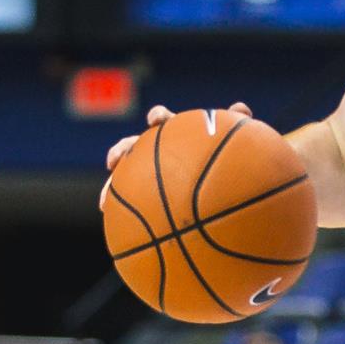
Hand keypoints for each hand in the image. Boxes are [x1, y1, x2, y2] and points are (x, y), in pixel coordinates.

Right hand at [100, 103, 252, 207]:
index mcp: (176, 135)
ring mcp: (149, 176)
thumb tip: (240, 108)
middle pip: (132, 147)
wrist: (225, 188)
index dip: (158, 118)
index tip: (155, 121)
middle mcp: (156, 153)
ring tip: (105, 203)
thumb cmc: (229, 160)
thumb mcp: (236, 145)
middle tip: (114, 161)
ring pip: (124, 180)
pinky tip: (123, 235)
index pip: (162, 120)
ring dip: (111, 189)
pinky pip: (134, 210)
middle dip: (121, 151)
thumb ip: (236, 124)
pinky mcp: (148, 199)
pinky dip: (126, 219)